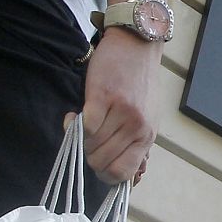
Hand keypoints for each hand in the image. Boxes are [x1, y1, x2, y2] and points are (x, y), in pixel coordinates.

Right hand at [78, 29, 161, 183]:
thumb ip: (133, 143)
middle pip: (102, 163)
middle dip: (87, 157)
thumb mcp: (146, 118)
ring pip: (91, 146)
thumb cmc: (138, 84)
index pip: (122, 173)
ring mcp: (122, 113)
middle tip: (85, 142)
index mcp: (147, 137)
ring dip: (80, 140)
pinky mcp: (104, 97)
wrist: (137, 47)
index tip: (96, 164)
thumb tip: (114, 170)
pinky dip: (73, 125)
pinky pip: (85, 126)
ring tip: (80, 125)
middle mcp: (137, 128)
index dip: (104, 175)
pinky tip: (74, 115)